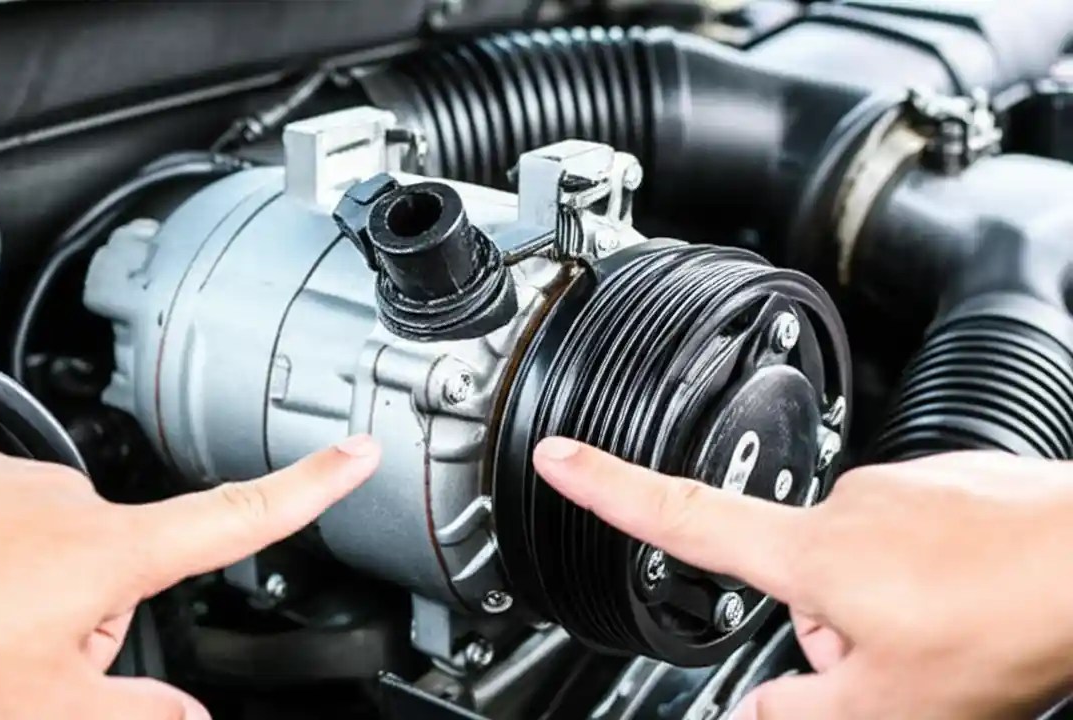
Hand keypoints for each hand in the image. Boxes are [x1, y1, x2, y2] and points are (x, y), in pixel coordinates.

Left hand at [0, 436, 379, 718]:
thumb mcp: (42, 708)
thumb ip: (133, 719)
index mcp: (118, 553)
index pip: (239, 517)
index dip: (309, 487)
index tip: (355, 452)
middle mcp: (81, 500)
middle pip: (120, 575)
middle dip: (84, 621)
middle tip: (15, 656)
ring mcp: (26, 480)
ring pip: (56, 555)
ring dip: (28, 596)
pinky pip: (4, 524)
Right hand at [532, 439, 1072, 719]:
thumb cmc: (1010, 619)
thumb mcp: (891, 708)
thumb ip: (801, 713)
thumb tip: (755, 715)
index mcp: (811, 555)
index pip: (682, 516)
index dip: (607, 488)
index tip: (559, 455)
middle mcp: (847, 505)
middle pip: (800, 581)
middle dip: (834, 629)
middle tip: (902, 665)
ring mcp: (901, 487)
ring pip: (864, 566)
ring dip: (891, 611)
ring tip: (953, 637)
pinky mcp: (950, 483)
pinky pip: (913, 540)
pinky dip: (931, 581)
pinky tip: (977, 605)